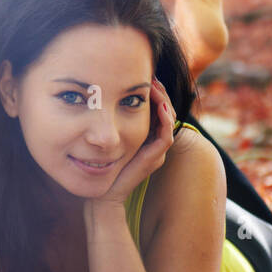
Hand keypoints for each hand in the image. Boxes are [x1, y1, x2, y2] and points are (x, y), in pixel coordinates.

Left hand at [90, 77, 175, 207]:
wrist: (104, 194)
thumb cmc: (103, 166)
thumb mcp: (108, 138)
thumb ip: (113, 123)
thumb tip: (106, 99)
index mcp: (147, 137)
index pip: (158, 110)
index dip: (155, 94)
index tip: (147, 78)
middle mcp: (155, 143)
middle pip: (166, 113)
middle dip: (161, 94)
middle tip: (154, 77)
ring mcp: (157, 152)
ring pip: (169, 122)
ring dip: (164, 103)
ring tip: (156, 88)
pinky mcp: (154, 159)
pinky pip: (166, 137)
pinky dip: (164, 121)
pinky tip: (159, 107)